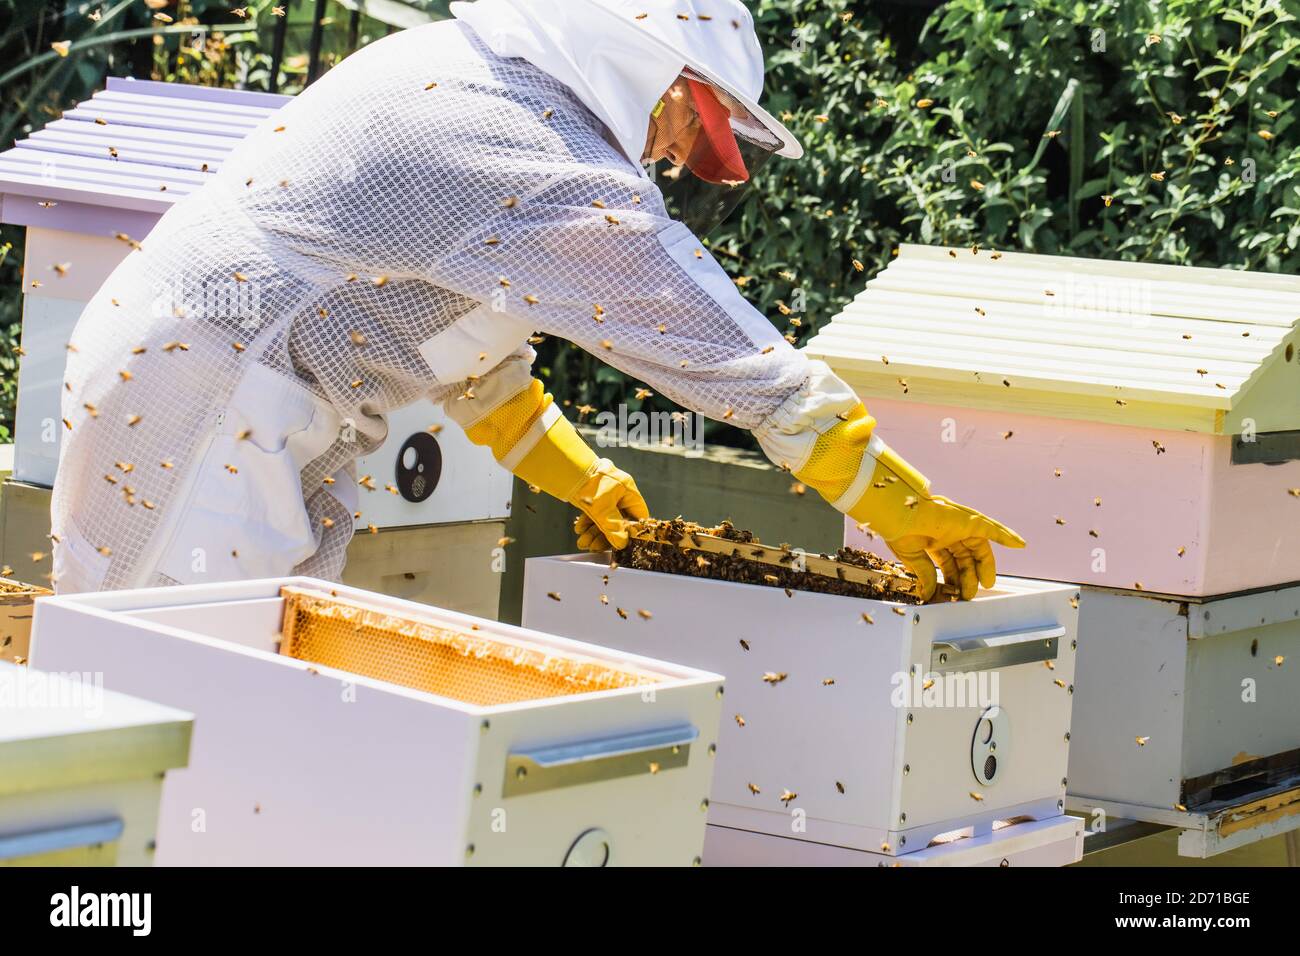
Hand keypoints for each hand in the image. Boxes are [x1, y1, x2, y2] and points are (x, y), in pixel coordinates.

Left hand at [570, 459, 649, 550]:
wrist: (565, 469)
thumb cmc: (588, 485)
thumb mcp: (602, 510)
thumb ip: (614, 528)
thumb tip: (622, 544)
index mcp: (628, 491)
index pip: (638, 515)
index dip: (633, 531)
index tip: (624, 543)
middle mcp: (619, 491)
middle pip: (618, 519)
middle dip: (605, 535)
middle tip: (595, 547)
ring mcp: (606, 492)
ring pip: (604, 517)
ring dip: (594, 532)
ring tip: (583, 542)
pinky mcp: (593, 493)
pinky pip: (595, 511)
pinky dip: (587, 522)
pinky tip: (579, 530)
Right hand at [879, 494, 1024, 600]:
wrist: (899, 515)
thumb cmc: (899, 530)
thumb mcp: (914, 558)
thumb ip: (926, 574)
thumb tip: (929, 592)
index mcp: (933, 539)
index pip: (949, 560)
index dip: (953, 577)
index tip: (955, 592)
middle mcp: (948, 532)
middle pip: (965, 557)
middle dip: (969, 575)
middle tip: (970, 593)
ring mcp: (959, 526)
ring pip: (979, 547)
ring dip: (985, 566)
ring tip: (988, 583)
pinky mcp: (969, 521)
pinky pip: (993, 529)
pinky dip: (1006, 536)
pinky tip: (1019, 545)